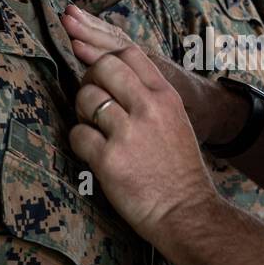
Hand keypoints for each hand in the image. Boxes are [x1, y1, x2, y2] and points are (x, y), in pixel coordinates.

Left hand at [70, 34, 219, 242]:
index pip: (129, 54)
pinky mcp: (108, 159)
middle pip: (103, 67)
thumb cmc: (177, 169)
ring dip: (81, 112)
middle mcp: (148, 108)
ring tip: (94, 130)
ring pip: (85, 98)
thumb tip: (114, 77)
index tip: (104, 80)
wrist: (185, 211)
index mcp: (165, 96)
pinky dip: (79, 143)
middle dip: (90, 81)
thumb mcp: (175, 120)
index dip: (108, 61)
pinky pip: (78, 134)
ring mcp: (127, 133)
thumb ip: (150, 97)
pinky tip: (92, 153)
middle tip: (92, 103)